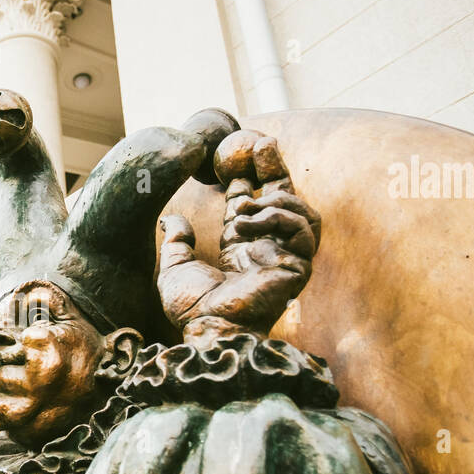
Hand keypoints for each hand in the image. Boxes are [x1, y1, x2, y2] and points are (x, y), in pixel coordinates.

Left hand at [158, 133, 319, 345]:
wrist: (207, 329)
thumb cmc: (193, 309)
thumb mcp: (175, 268)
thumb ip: (176, 243)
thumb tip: (170, 221)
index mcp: (243, 250)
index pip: (256, 206)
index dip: (252, 181)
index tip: (241, 161)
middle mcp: (268, 251)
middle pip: (286, 201)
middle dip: (277, 169)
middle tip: (263, 144)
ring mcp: (286, 259)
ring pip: (303, 214)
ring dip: (274, 201)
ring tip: (244, 206)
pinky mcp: (297, 268)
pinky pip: (304, 232)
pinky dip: (278, 219)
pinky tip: (247, 224)